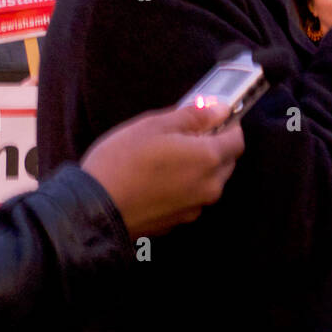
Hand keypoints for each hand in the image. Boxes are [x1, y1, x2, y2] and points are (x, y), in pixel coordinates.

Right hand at [81, 103, 244, 238]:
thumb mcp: (154, 125)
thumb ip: (193, 116)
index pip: (237, 139)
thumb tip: (220, 109)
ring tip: (164, 157)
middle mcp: (210, 187)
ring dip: (197, 168)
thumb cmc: (121, 162)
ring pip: (209, 181)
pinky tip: (157, 179)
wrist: (94, 210)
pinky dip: (183, 186)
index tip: (210, 118)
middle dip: (212, 146)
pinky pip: (191, 198)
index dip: (227, 126)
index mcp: (209, 158)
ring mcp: (195, 208)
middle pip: (226, 161)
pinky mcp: (178, 222)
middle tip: (182, 136)